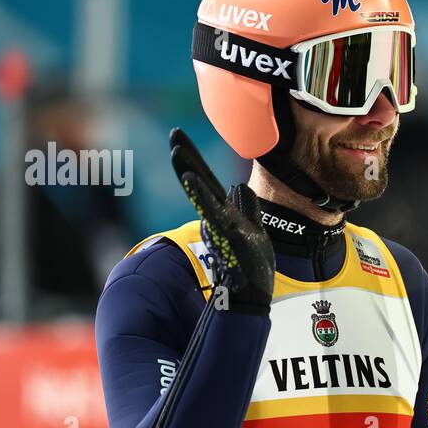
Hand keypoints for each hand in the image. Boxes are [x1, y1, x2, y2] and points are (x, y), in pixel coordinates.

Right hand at [169, 128, 275, 312]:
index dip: (195, 159)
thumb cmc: (252, 265)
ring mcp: (221, 226)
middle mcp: (218, 216)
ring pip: (202, 194)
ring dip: (189, 172)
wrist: (252, 294)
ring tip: (176, 150)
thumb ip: (247, 207)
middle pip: (200, 181)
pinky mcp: (226, 236)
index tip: (179, 136)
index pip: (207, 180)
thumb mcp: (255, 229)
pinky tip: (190, 179)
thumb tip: (240, 185)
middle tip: (173, 133)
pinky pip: (211, 212)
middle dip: (187, 157)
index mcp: (225, 213)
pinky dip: (200, 196)